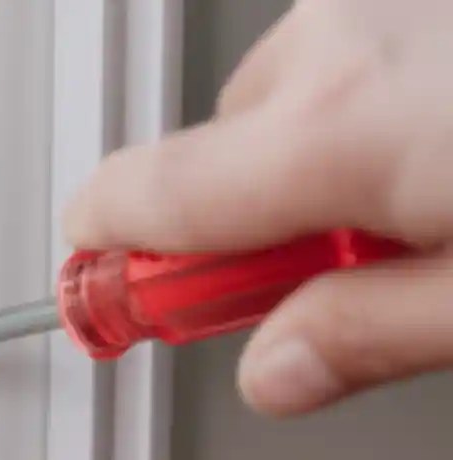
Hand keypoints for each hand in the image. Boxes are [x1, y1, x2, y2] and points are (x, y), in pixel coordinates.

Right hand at [65, 0, 452, 415]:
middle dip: (257, 219)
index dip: (108, 256)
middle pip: (218, 153)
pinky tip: (445, 130)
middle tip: (342, 271)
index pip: (147, 198)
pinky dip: (373, 96)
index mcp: (342, 124)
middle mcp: (343, 35)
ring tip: (430, 192)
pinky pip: (346, 48)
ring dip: (322, 150)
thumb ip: (370, 334)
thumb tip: (279, 368)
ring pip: (286, 95)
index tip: (97, 297)